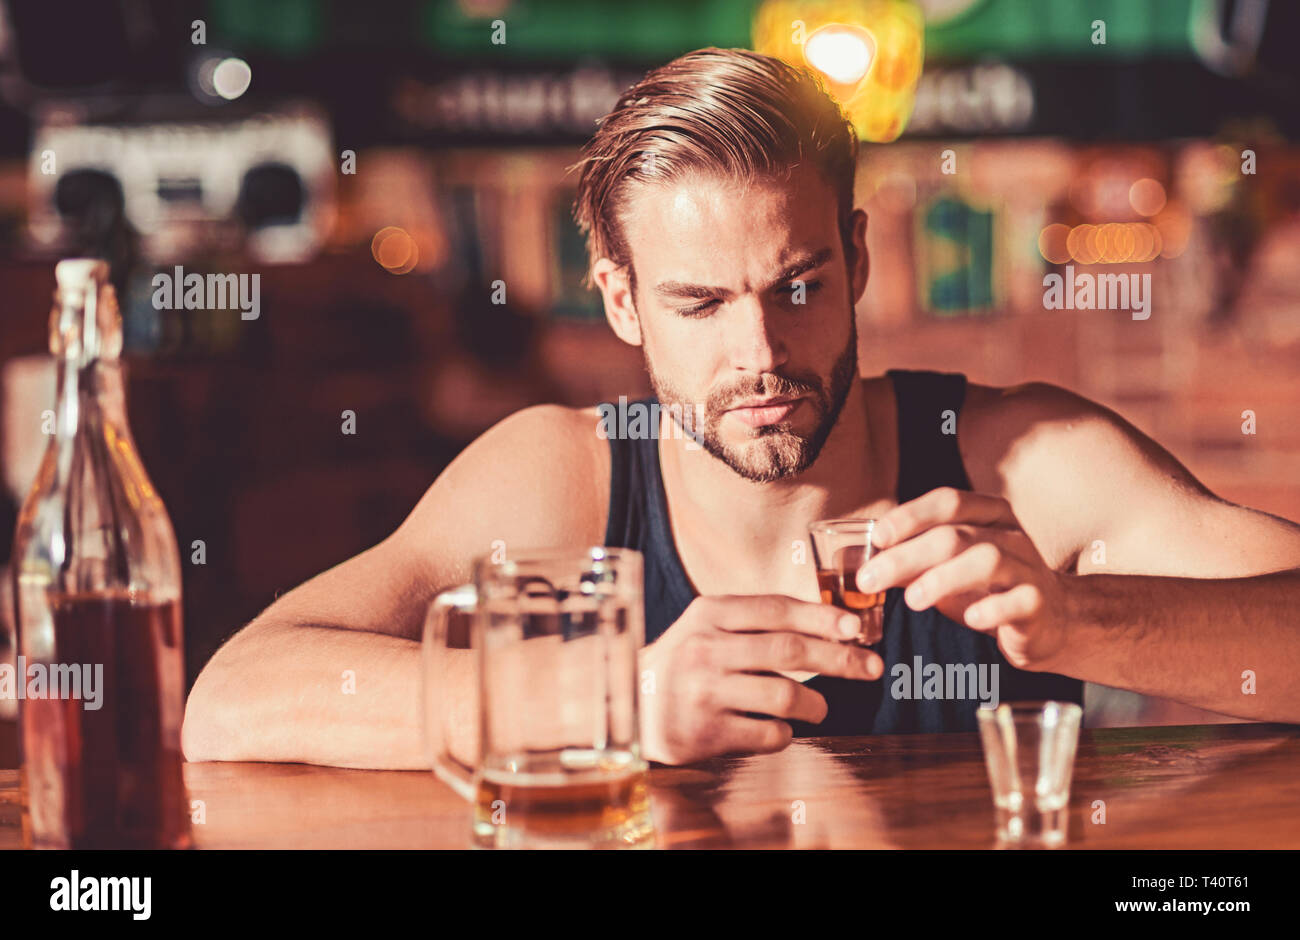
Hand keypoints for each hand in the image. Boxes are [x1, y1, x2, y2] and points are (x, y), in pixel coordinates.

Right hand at [638, 595, 884, 764]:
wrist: (631, 706)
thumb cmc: (685, 661)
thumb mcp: (708, 627)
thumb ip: (757, 621)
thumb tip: (833, 625)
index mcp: (709, 614)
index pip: (777, 609)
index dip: (823, 617)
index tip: (856, 627)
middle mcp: (705, 649)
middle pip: (790, 651)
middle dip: (841, 660)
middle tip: (871, 667)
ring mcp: (703, 692)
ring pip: (785, 697)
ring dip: (816, 705)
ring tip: (820, 709)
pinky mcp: (705, 733)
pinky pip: (768, 735)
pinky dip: (785, 734)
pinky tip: (781, 729)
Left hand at [856, 487, 1069, 671]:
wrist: (1049, 620)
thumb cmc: (987, 588)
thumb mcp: (945, 568)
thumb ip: (910, 561)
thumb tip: (863, 563)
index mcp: (988, 514)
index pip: (948, 501)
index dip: (910, 516)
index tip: (877, 537)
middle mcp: (1010, 534)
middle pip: (955, 534)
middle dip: (907, 556)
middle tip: (869, 579)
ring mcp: (1028, 567)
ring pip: (987, 559)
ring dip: (943, 578)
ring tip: (911, 600)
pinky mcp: (1039, 603)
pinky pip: (1018, 600)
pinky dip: (993, 608)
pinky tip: (970, 620)